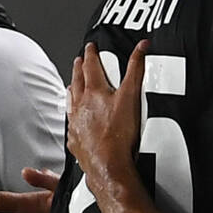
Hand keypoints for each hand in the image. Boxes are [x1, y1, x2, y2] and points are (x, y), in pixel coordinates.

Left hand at [66, 41, 145, 192]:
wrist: (108, 165)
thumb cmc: (120, 135)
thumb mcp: (132, 97)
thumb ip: (136, 69)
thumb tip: (141, 47)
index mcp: (94, 93)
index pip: (90, 67)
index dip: (91, 55)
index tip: (90, 48)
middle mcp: (81, 106)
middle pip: (78, 82)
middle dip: (79, 69)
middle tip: (79, 60)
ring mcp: (76, 123)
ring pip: (71, 101)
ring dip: (73, 90)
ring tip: (72, 84)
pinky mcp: (76, 140)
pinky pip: (71, 123)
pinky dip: (72, 116)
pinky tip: (74, 118)